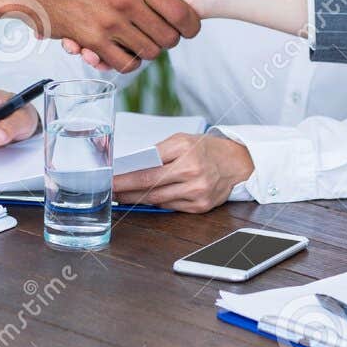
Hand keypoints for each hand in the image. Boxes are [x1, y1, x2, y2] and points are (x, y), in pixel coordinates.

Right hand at [0, 0, 201, 72]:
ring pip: (147, 53)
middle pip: (167, 39)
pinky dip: (124, 63)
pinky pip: (123, 63)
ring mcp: (110, 22)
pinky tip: (117, 53)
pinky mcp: (93, 40)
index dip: (188, 26)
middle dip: (166, 42)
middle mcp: (126, 1)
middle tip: (157, 37)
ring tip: (137, 44)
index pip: (180, 13)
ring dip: (144, 53)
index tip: (184, 29)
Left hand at [112, 133, 253, 213]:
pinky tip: (143, 201)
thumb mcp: (182, 140)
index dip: (124, 176)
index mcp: (185, 150)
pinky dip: (155, 203)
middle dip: (124, 189)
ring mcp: (197, 191)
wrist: (237, 163)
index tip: (109, 179)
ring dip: (135, 199)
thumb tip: (130, 167)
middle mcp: (192, 171)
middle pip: (149, 185)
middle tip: (109, 190)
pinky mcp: (201, 206)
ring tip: (120, 196)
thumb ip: (158, 152)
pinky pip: (170, 207)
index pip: (147, 166)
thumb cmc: (205, 149)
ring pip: (157, 199)